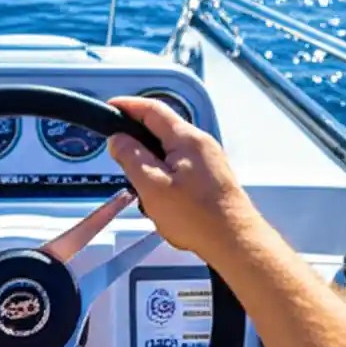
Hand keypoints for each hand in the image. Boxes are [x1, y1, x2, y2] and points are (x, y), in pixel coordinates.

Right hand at [107, 96, 262, 262]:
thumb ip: (131, 157)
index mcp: (186, 139)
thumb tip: (118, 139)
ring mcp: (209, 160)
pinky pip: (181, 166)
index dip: (128, 106)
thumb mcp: (152, 186)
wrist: (234, 241)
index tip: (111, 107)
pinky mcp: (211, 176)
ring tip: (142, 187)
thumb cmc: (199, 218)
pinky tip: (162, 199)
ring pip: (170, 150)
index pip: (152, 109)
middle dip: (137, 140)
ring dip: (151, 163)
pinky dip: (165, 175)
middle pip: (161, 129)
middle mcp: (201, 143)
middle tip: (119, 155)